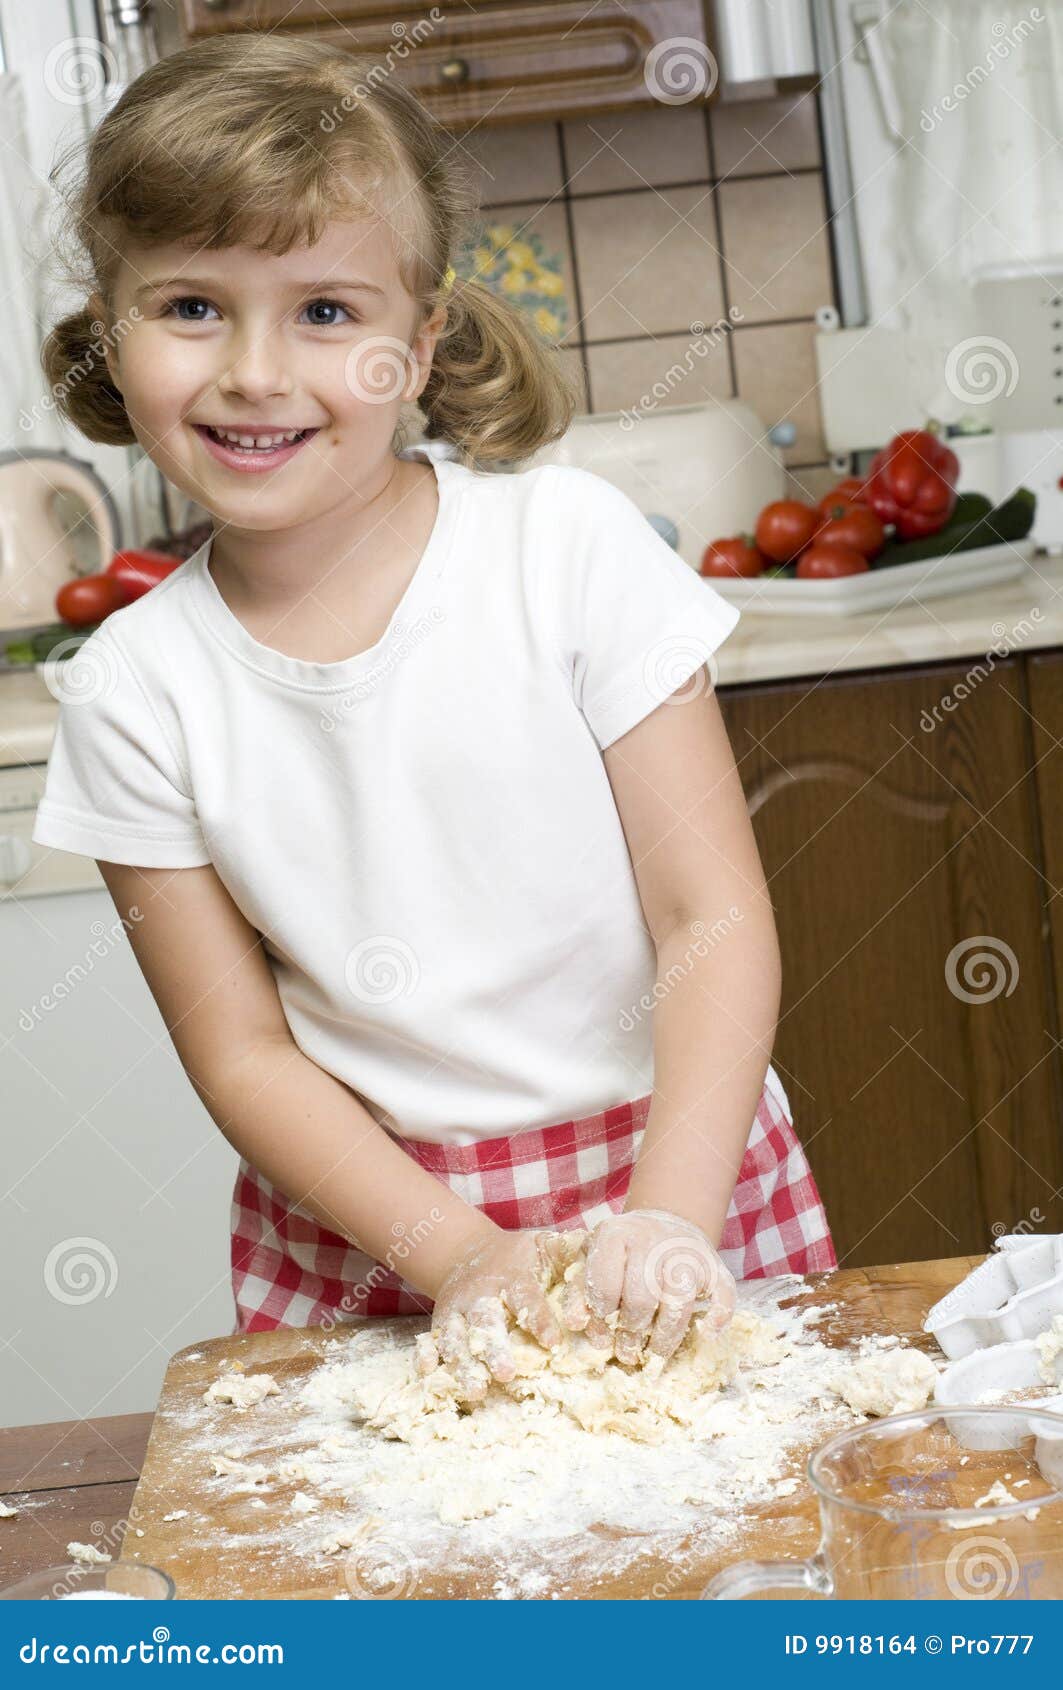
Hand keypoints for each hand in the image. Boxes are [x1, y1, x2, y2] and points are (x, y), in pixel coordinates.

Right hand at [423, 1226, 586, 1401]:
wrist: (468, 1252)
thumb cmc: (520, 1257)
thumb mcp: (544, 1246)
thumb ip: (571, 1254)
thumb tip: (602, 1254)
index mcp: (511, 1276)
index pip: (525, 1297)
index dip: (539, 1319)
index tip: (554, 1344)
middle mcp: (481, 1293)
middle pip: (485, 1321)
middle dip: (494, 1348)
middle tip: (507, 1374)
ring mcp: (457, 1309)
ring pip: (456, 1337)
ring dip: (463, 1363)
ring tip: (475, 1390)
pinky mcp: (440, 1323)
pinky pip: (430, 1340)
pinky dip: (426, 1356)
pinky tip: (427, 1373)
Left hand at [564, 1208, 735, 1365]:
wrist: (665, 1223)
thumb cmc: (623, 1251)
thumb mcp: (592, 1259)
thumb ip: (579, 1291)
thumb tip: (575, 1324)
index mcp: (616, 1233)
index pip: (604, 1285)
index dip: (600, 1315)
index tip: (600, 1332)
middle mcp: (651, 1238)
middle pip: (641, 1298)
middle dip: (630, 1332)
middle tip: (625, 1352)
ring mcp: (686, 1251)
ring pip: (678, 1302)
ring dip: (664, 1337)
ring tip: (652, 1354)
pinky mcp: (714, 1265)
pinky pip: (723, 1293)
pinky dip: (718, 1316)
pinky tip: (706, 1333)